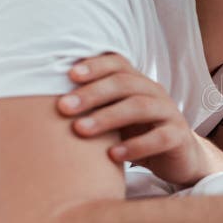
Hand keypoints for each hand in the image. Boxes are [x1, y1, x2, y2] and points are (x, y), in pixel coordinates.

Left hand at [57, 53, 210, 185]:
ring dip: (108, 117)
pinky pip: (160, 138)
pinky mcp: (179, 137)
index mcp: (138, 83)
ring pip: (141, 107)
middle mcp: (155, 93)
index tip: (68, 75)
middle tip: (63, 107)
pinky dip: (136, 146)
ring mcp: (170, 113)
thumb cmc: (138, 134)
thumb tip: (42, 102)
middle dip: (92, 94)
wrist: (180, 158)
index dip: (95, 66)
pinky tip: (113, 156)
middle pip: (125, 83)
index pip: (118, 64)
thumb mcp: (117, 117)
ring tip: (80, 130)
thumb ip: (94, 106)